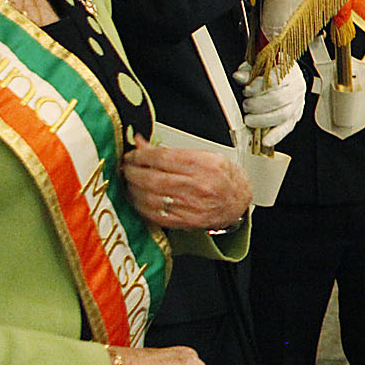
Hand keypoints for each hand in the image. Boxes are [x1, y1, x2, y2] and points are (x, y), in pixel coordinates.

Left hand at [123, 141, 252, 230]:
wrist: (239, 201)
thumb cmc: (223, 176)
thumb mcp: (203, 155)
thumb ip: (170, 150)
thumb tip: (141, 143)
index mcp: (204, 165)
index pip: (163, 157)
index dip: (141, 156)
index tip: (132, 155)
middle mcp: (199, 186)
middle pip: (153, 178)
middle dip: (133, 172)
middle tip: (126, 168)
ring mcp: (192, 206)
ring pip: (151, 197)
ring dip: (133, 189)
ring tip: (129, 182)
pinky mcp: (187, 222)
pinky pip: (156, 215)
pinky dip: (141, 206)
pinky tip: (137, 199)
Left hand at [235, 61, 305, 146]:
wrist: (288, 78)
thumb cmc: (272, 72)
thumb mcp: (259, 67)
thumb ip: (248, 72)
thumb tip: (238, 77)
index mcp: (290, 73)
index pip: (276, 81)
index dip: (258, 87)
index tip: (246, 90)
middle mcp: (297, 88)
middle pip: (278, 100)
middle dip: (258, 105)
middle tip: (245, 105)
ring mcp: (298, 104)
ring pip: (283, 115)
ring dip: (262, 120)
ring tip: (249, 120)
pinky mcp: (295, 117)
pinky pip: (287, 128)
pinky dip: (275, 136)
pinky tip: (265, 141)